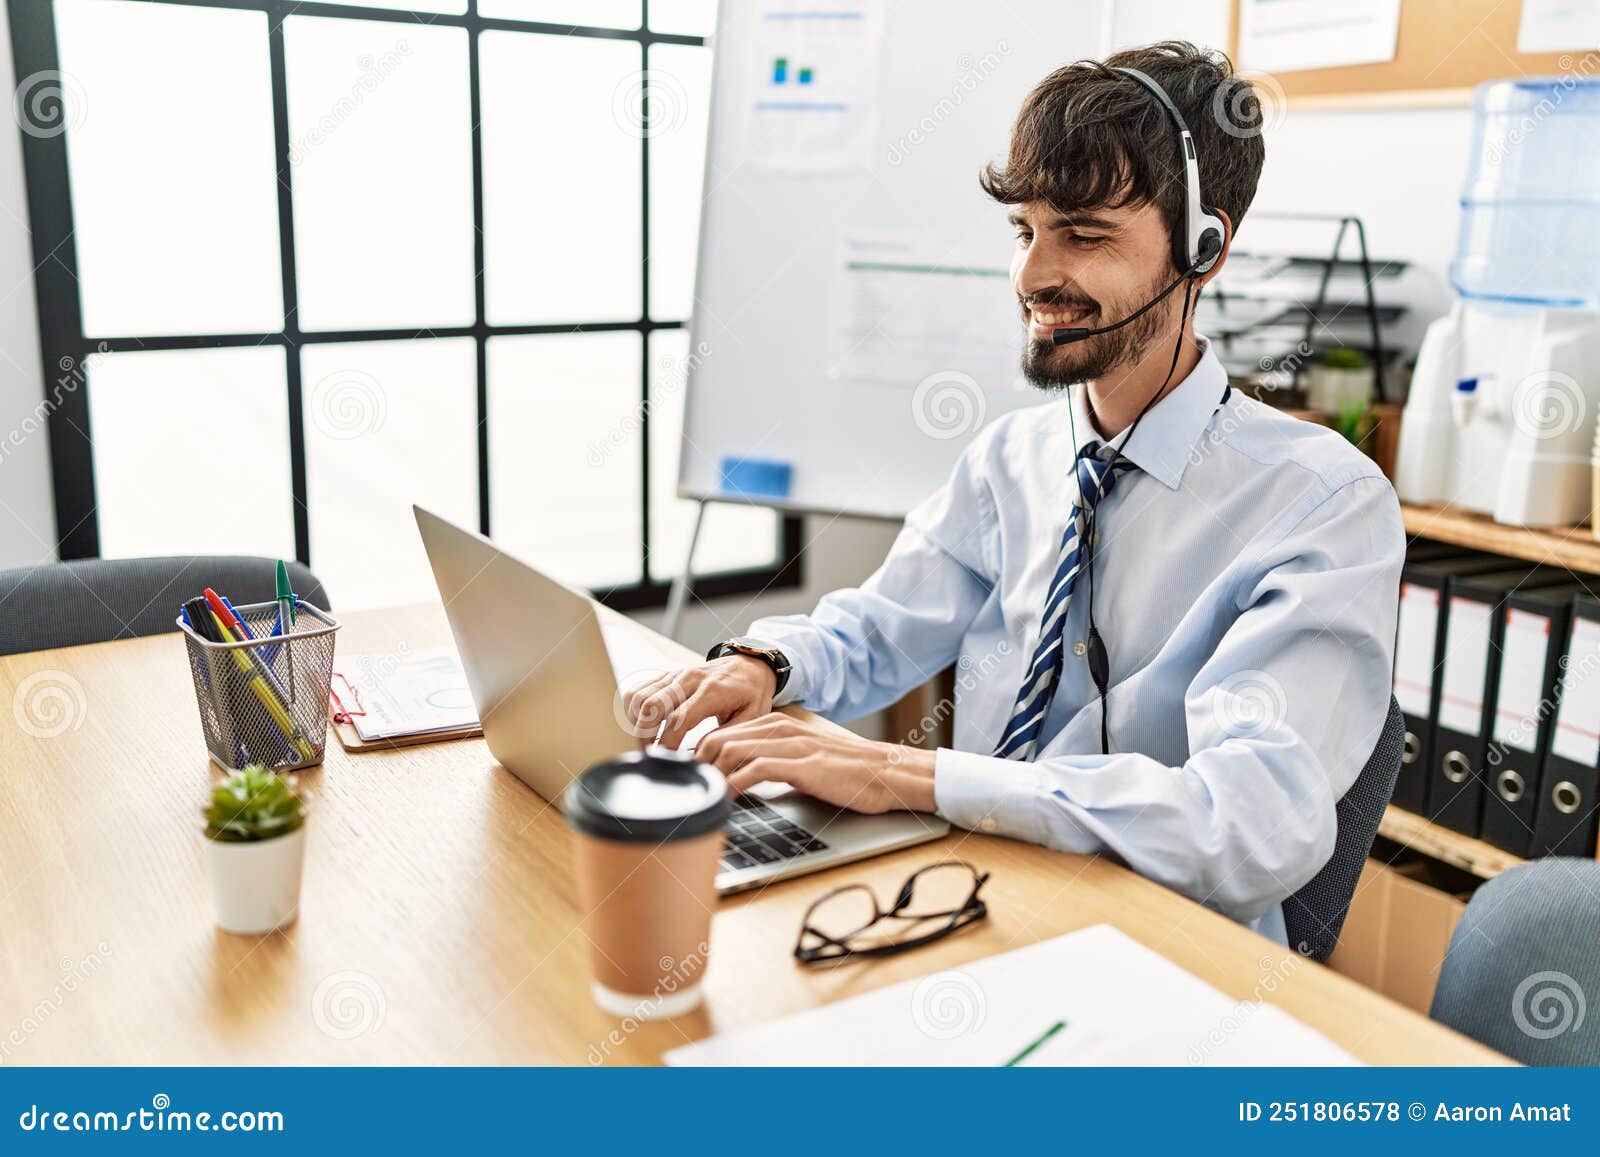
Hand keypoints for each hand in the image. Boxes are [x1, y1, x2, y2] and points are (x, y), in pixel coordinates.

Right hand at [621, 656, 776, 748]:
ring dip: (636, 725)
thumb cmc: (752, 693)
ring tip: (645, 745)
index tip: (667, 762)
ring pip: (640, 698)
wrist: (750, 665)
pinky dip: (633, 712)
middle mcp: (689, 679)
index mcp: (712, 690)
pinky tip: (643, 728)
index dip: (668, 744)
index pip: (679, 720)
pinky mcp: (666, 676)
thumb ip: (728, 736)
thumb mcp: (753, 716)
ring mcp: (675, 675)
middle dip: (645, 737)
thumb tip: (703, 755)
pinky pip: (638, 691)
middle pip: (652, 707)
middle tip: (651, 757)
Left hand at [695, 713, 936, 814]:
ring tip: (699, 800)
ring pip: (729, 752)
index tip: (684, 781)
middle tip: (685, 793)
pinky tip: (726, 803)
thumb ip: (768, 764)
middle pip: (715, 741)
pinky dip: (733, 787)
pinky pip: (752, 771)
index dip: (696, 759)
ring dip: (709, 778)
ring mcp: (788, 744)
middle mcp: (777, 729)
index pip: (718, 734)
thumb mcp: (799, 762)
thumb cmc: (846, 775)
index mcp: (774, 725)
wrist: (886, 775)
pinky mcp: (799, 763)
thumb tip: (734, 783)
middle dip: (694, 768)